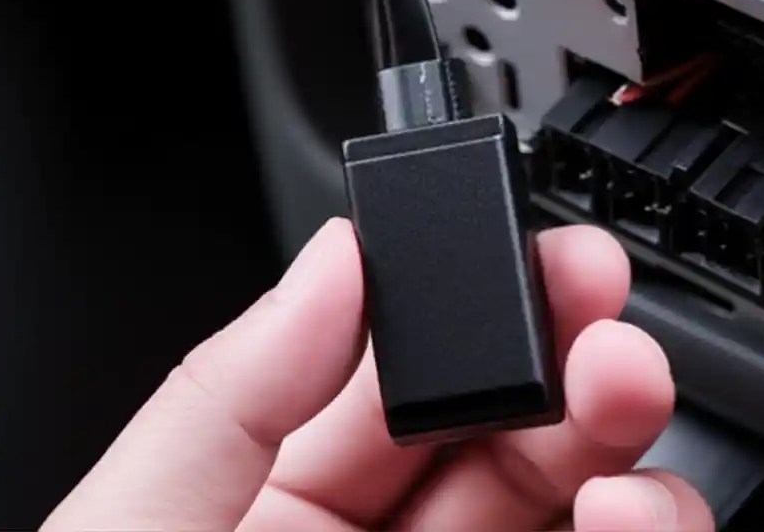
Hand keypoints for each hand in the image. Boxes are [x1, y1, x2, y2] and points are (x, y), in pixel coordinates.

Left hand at [43, 222, 711, 530]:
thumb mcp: (135, 526)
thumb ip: (226, 392)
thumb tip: (335, 257)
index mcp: (279, 507)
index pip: (404, 381)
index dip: (476, 309)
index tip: (530, 258)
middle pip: (517, 436)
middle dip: (576, 359)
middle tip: (604, 316)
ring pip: (590, 510)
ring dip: (629, 450)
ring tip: (625, 403)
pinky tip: (625, 508)